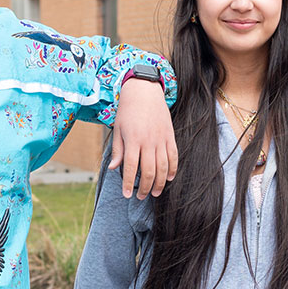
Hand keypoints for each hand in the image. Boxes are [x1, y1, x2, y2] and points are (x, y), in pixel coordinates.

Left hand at [110, 79, 178, 197]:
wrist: (144, 91)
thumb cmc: (127, 110)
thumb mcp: (118, 129)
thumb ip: (118, 150)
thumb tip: (113, 169)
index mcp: (133, 140)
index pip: (130, 167)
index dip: (128, 183)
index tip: (126, 195)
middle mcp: (148, 141)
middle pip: (149, 171)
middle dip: (145, 187)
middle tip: (141, 197)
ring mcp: (161, 138)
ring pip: (163, 167)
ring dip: (159, 183)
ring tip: (154, 193)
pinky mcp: (170, 135)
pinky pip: (174, 156)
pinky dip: (172, 169)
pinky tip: (168, 178)